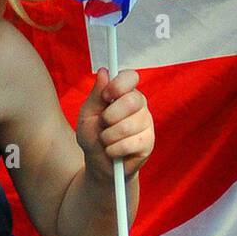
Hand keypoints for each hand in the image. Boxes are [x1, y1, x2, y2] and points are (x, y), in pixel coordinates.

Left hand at [76, 67, 153, 181]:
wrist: (98, 163)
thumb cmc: (93, 135)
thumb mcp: (88, 113)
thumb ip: (96, 94)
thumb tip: (104, 72)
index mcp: (124, 93)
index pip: (131, 77)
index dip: (118, 85)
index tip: (106, 97)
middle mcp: (139, 105)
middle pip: (132, 101)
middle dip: (109, 116)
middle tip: (103, 123)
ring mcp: (146, 124)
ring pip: (127, 126)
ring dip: (108, 136)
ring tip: (106, 140)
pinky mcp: (148, 143)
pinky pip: (129, 144)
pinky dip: (113, 150)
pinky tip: (113, 151)